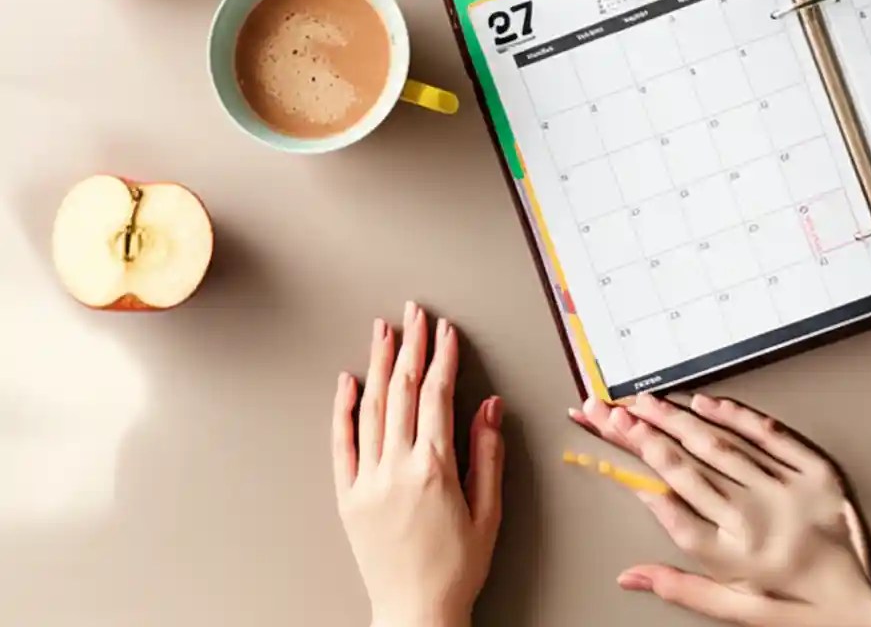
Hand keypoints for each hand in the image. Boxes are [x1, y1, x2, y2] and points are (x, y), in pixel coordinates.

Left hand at [332, 302, 504, 626]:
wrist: (415, 612)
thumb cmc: (457, 569)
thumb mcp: (488, 511)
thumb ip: (487, 454)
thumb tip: (489, 406)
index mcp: (434, 469)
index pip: (436, 397)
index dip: (442, 358)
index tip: (446, 332)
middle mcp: (396, 468)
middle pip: (401, 391)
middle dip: (410, 347)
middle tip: (415, 313)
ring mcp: (367, 480)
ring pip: (370, 408)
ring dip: (377, 364)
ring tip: (383, 331)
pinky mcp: (347, 496)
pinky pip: (341, 443)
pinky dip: (343, 409)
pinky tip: (348, 381)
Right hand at [572, 393, 870, 626]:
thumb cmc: (806, 613)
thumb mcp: (741, 613)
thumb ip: (684, 588)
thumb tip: (630, 574)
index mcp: (737, 555)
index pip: (669, 501)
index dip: (632, 464)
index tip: (607, 437)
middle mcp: (758, 518)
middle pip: (685, 464)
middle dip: (639, 431)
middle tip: (606, 408)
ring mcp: (789, 491)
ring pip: (720, 443)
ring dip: (676, 418)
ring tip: (642, 401)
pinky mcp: (818, 474)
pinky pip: (770, 435)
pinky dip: (735, 415)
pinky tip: (703, 402)